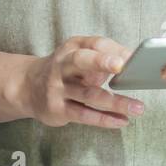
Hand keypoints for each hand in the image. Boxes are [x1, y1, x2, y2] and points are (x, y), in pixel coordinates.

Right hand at [21, 35, 142, 128]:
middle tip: (123, 66)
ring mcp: (59, 89)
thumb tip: (129, 64)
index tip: (133, 56)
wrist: (28, 86)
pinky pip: (84, 115)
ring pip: (89, 94)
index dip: (114, 50)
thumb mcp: (78, 54)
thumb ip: (101, 57)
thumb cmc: (64, 69)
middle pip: (81, 61)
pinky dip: (105, 119)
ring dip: (116, 102)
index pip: (95, 44)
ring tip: (138, 107)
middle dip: (102, 62)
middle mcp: (63, 65)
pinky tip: (121, 120)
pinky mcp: (58, 110)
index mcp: (72, 47)